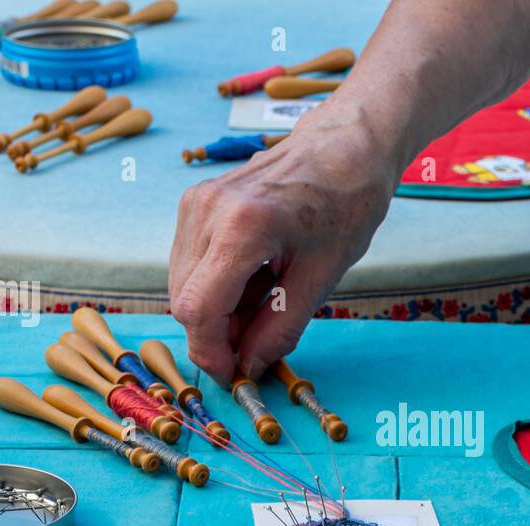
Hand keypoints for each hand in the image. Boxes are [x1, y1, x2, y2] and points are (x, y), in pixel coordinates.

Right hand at [169, 103, 401, 385]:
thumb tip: (248, 367)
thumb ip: (280, 328)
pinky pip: (191, 264)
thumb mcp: (322, 277)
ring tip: (268, 300)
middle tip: (259, 343)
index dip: (211, 352)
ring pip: (184, 286)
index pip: (197, 310)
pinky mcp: (195, 202)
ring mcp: (196, 202)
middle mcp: (207, 210)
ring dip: (218, 311)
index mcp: (242, 228)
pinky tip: (257, 279)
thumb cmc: (345, 204)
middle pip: (185, 301)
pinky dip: (218, 286)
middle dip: (217, 334)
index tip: (234, 374)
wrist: (344, 146)